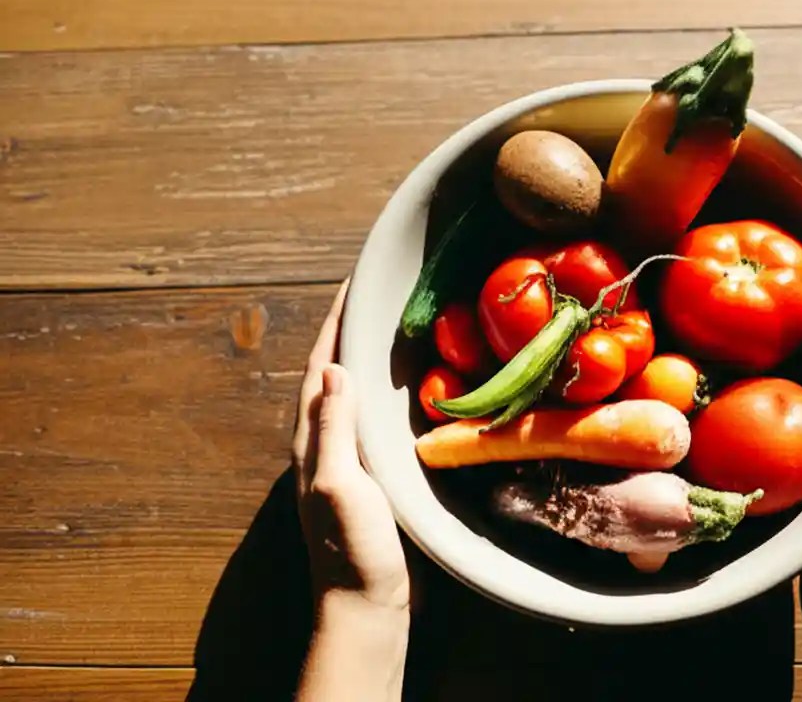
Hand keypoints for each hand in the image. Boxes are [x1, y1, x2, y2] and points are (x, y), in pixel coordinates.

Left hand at [291, 281, 409, 612]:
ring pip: (352, 396)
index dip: (333, 325)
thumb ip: (333, 428)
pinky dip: (383, 393)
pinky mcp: (369, 478)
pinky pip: (372, 420)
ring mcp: (346, 461)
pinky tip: (404, 391)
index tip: (352, 284)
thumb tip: (335, 368)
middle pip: (332, 374)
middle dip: (347, 332)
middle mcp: (324, 444)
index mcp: (311, 440)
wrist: (367, 603)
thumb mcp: (341, 483)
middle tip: (375, 295)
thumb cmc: (352, 548)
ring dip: (365, 360)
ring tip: (390, 329)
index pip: (320, 368)